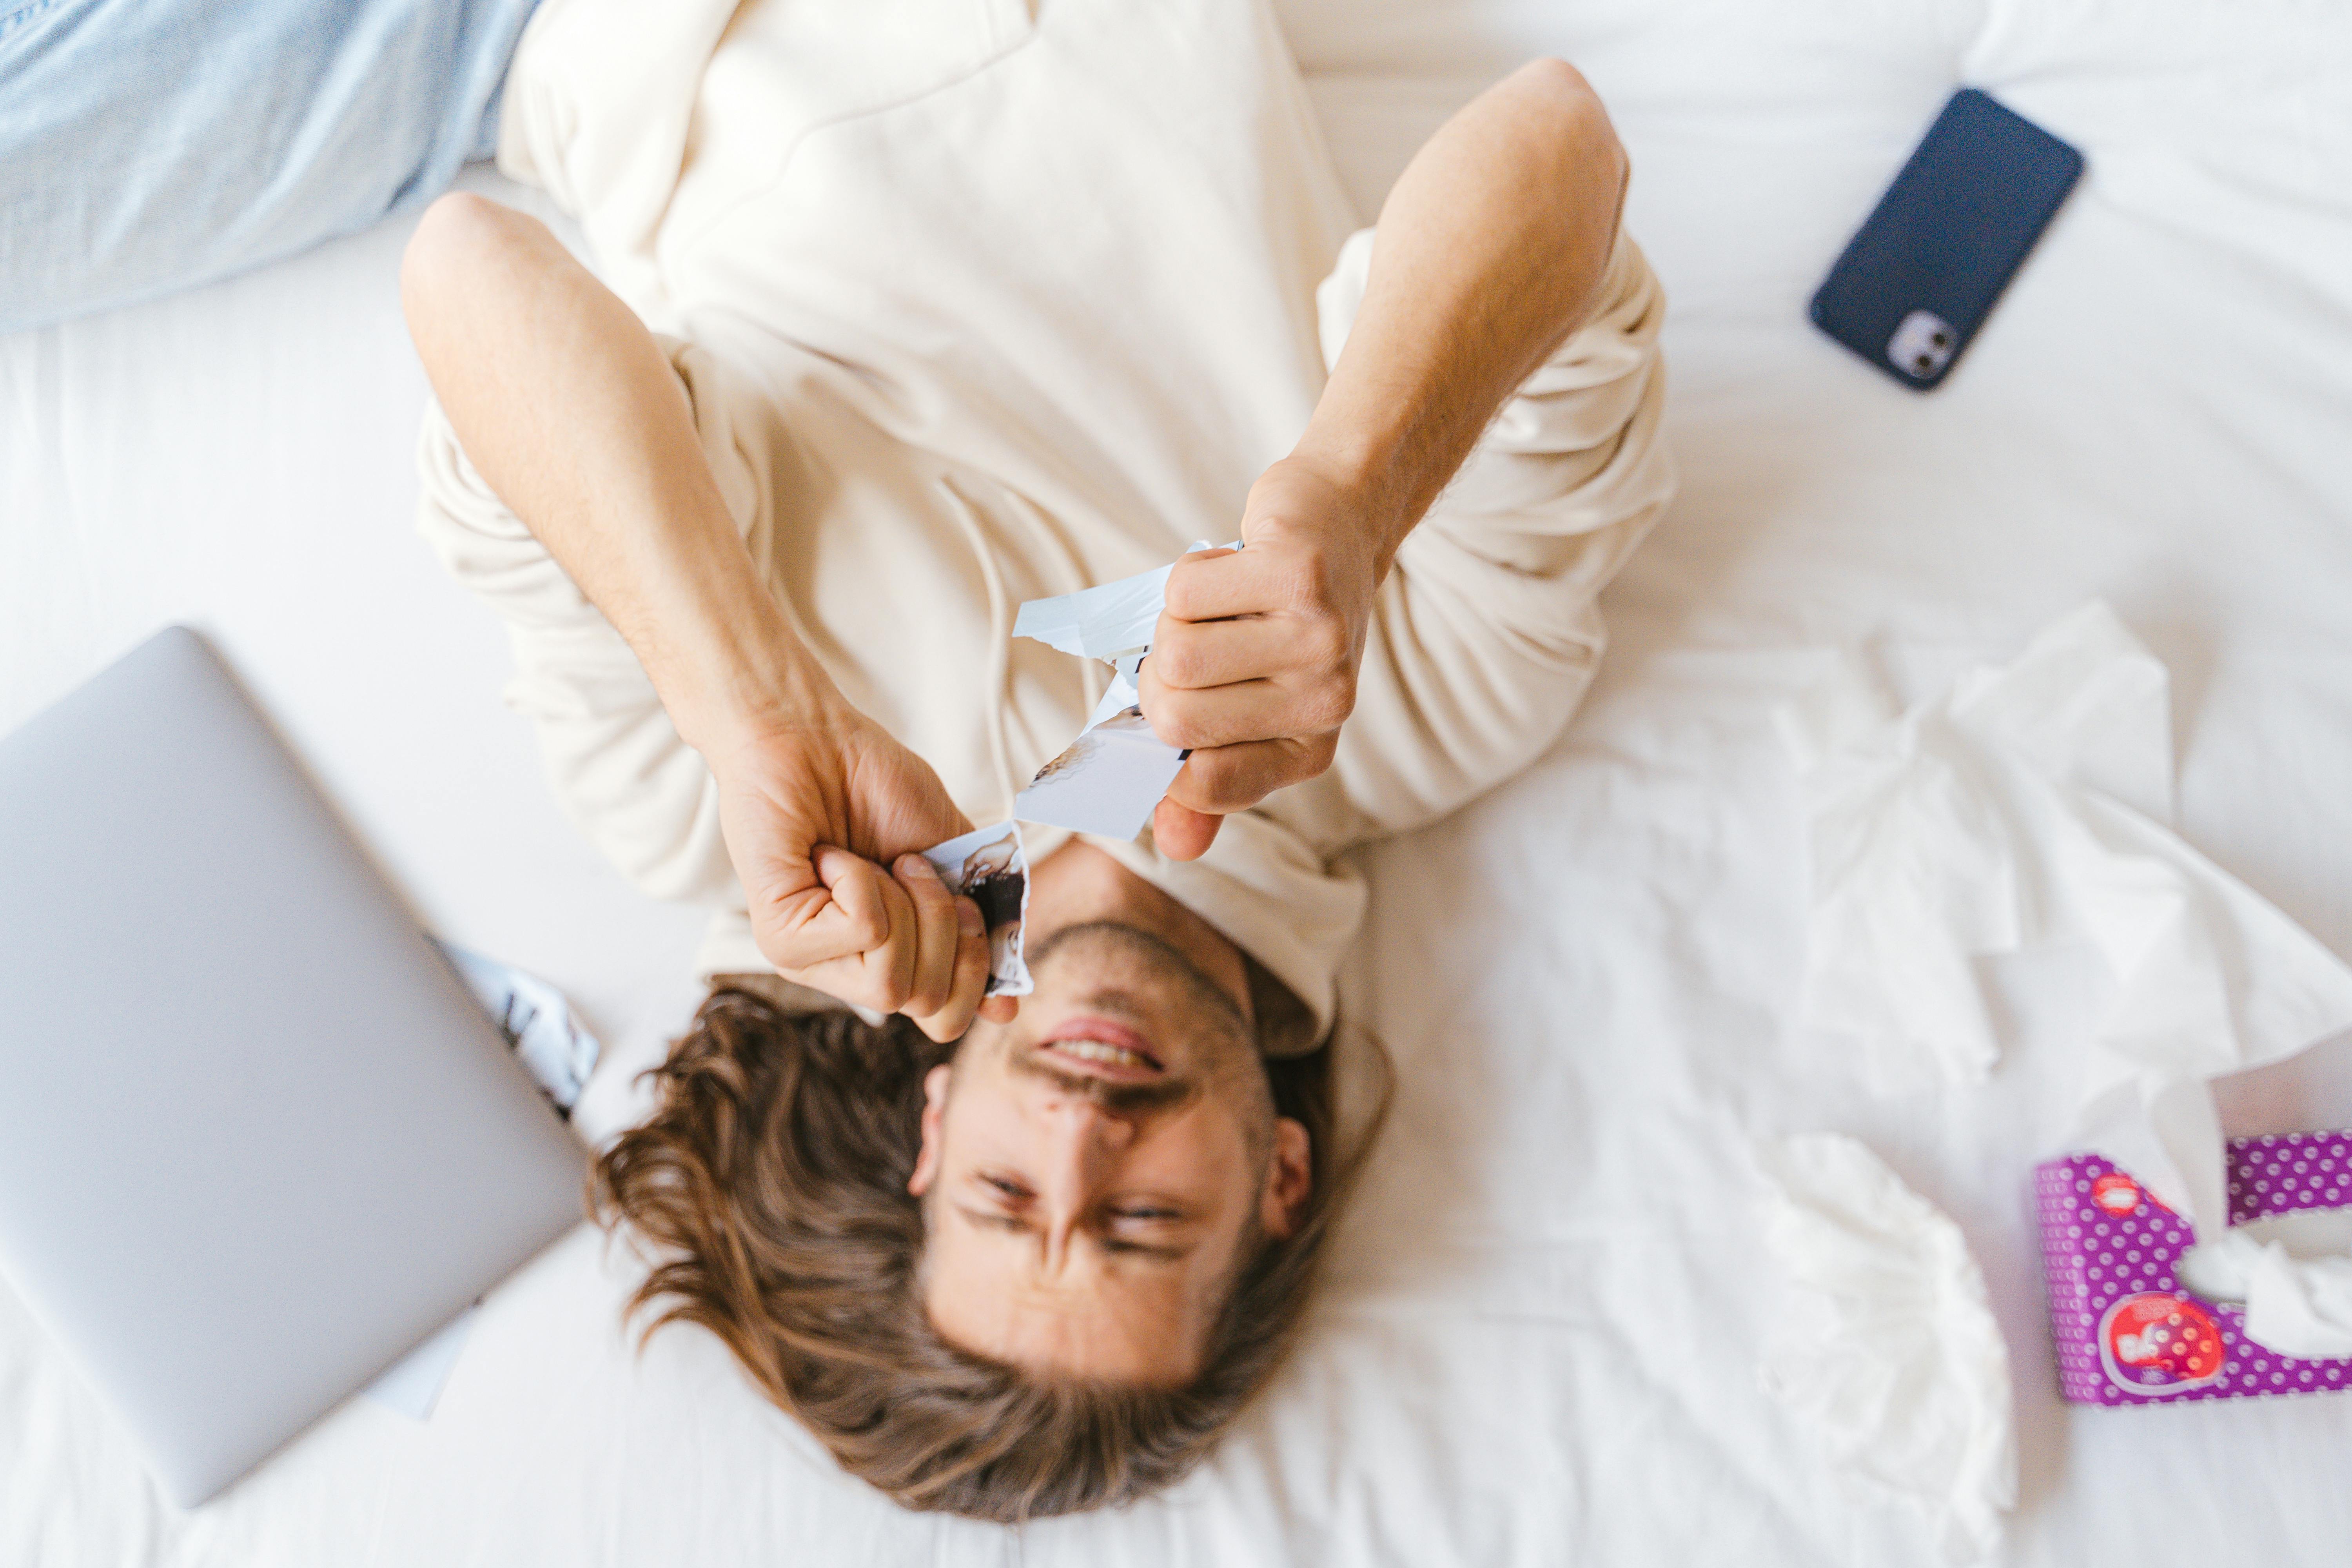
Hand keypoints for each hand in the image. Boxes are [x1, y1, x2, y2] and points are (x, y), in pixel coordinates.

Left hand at [706, 700, 1018, 1040]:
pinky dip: (862, 882)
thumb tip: (1004, 1010)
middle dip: (946, 927)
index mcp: (891, 956)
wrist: (810, 735)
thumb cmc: (873, 783)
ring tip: (875, 859)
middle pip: (930, 1004)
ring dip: (905, 904)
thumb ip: (981, 922)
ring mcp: (811, 960)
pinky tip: (830, 855)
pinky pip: (863, 933)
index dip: (975, 977)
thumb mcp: (951, 855)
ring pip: (894, 985)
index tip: (972, 910)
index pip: (943, 1019)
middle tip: (913, 866)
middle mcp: (847, 970)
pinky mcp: (781, 939)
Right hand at [1139, 456, 1396, 858]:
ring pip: (1174, 653)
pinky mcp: (1299, 573)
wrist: (1343, 520)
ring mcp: (1318, 638)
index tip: (1177, 704)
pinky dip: (1189, 574)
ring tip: (1220, 605)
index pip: (1203, 785)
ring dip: (1174, 619)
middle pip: (1174, 716)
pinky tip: (1233, 566)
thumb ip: (1212, 780)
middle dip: (1159, 674)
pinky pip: (1184, 591)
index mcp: (1310, 750)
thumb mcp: (1255, 708)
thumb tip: (1174, 846)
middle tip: (1200, 642)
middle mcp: (1325, 703)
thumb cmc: (1282, 621)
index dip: (1161, 747)